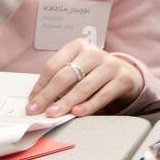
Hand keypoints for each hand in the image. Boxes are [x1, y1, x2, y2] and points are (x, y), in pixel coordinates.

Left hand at [27, 38, 143, 117]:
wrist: (127, 74)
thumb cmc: (95, 74)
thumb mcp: (78, 69)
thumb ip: (61, 79)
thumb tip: (38, 100)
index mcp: (79, 46)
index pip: (53, 66)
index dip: (40, 85)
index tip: (31, 101)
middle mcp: (95, 53)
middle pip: (66, 76)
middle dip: (48, 95)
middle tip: (37, 110)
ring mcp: (110, 65)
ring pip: (83, 86)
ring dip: (66, 102)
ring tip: (54, 113)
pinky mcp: (123, 79)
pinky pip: (102, 95)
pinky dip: (88, 106)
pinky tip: (76, 112)